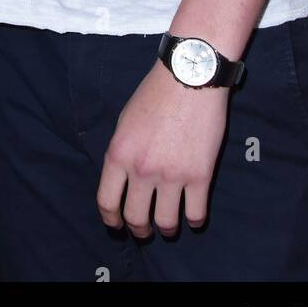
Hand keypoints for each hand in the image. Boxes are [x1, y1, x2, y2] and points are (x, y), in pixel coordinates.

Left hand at [96, 60, 228, 237]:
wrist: (190, 76)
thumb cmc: (155, 94)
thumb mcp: (125, 121)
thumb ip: (122, 153)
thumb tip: (122, 180)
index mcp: (118, 154)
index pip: (107, 201)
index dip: (111, 219)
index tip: (116, 224)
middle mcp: (142, 169)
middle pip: (135, 218)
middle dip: (139, 230)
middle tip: (144, 230)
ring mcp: (172, 175)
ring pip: (166, 222)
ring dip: (167, 229)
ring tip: (169, 227)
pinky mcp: (201, 175)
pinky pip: (195, 213)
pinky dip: (194, 220)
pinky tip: (192, 216)